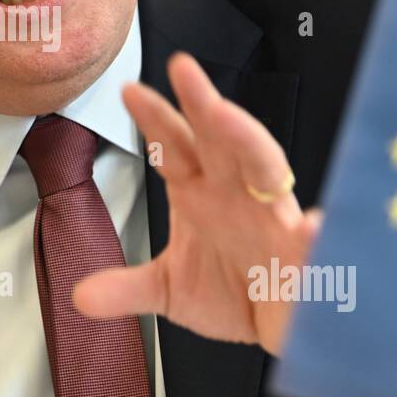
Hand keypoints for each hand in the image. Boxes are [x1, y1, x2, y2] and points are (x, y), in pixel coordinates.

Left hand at [73, 52, 320, 355]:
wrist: (280, 328)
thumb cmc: (233, 292)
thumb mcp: (170, 291)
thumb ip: (127, 288)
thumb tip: (79, 295)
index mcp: (202, 195)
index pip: (175, 149)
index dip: (154, 121)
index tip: (128, 91)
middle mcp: (238, 196)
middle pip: (220, 140)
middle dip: (202, 104)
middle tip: (180, 68)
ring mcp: (275, 220)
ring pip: (265, 170)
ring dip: (246, 140)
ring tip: (224, 116)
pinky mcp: (310, 255)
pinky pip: (316, 240)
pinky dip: (316, 232)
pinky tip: (312, 224)